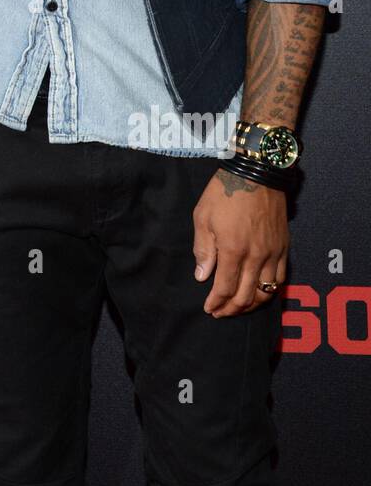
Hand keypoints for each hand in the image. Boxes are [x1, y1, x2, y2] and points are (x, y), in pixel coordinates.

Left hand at [192, 168, 288, 316]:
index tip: (209, 309)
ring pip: (266, 291)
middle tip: (221, 312)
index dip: (217, 303)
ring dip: (252, 304)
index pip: (226, 288)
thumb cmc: (225, 192)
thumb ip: (203, 249)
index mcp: (233, 250)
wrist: (256, 173)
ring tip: (239, 307)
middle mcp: (256, 256)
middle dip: (232, 309)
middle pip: (247, 295)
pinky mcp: (284, 247)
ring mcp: (273, 253)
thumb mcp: (203, 217)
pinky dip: (271, 291)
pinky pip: (281, 278)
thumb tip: (202, 276)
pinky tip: (261, 293)